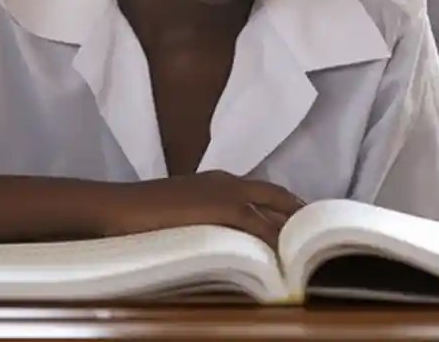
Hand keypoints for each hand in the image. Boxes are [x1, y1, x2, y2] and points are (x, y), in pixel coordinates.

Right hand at [101, 171, 304, 248]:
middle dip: (302, 214)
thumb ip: (208, 222)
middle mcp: (230, 182)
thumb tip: (225, 242)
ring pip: (275, 210)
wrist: (117, 208)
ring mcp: (228, 193)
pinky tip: (287, 258)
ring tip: (312, 250)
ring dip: (294, 229)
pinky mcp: (223, 208)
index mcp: (221, 181)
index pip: (267, 192)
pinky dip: (277, 242)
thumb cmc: (142, 216)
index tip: (304, 225)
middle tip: (321, 236)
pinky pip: (261, 226)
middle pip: (280, 196)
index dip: (288, 207)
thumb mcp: (183, 215)